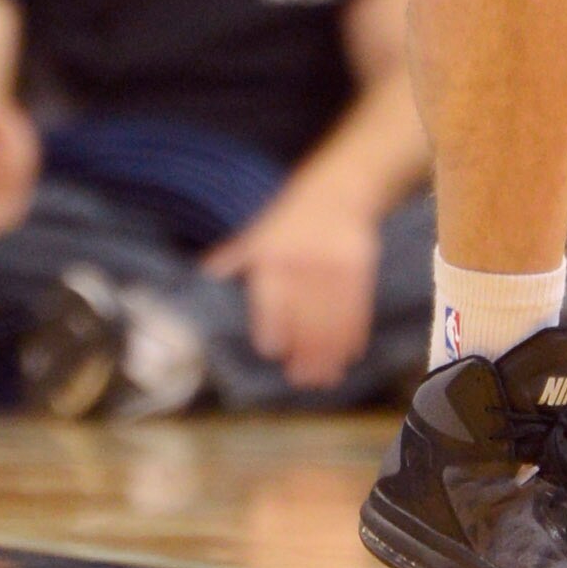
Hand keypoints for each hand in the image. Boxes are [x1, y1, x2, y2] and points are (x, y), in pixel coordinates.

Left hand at [203, 184, 380, 389]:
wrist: (340, 188)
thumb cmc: (294, 215)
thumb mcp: (261, 228)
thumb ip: (236, 253)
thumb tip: (207, 271)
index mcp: (274, 254)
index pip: (271, 298)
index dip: (272, 326)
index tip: (274, 351)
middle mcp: (303, 261)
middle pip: (302, 314)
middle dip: (304, 351)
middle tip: (301, 378)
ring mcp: (333, 265)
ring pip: (330, 316)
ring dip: (329, 351)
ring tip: (324, 377)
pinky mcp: (359, 267)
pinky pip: (356, 306)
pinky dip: (354, 332)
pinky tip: (350, 353)